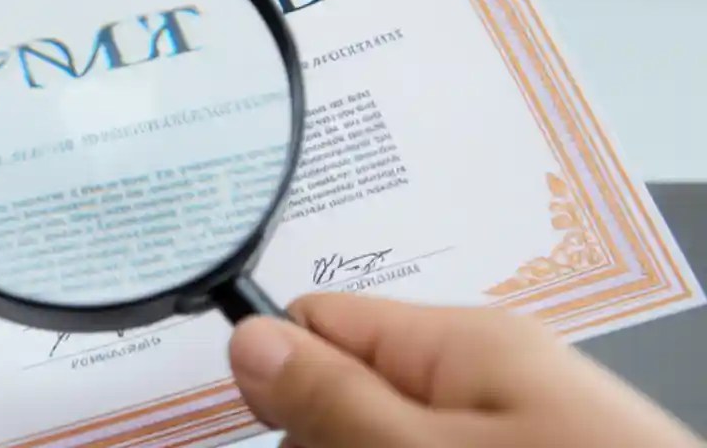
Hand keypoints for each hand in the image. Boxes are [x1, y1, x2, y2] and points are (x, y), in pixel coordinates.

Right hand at [228, 292, 702, 447]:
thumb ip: (337, 401)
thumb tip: (245, 338)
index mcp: (462, 342)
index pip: (320, 321)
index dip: (283, 380)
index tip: (281, 440)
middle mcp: (487, 375)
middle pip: (349, 391)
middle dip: (326, 442)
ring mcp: (512, 428)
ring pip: (388, 436)